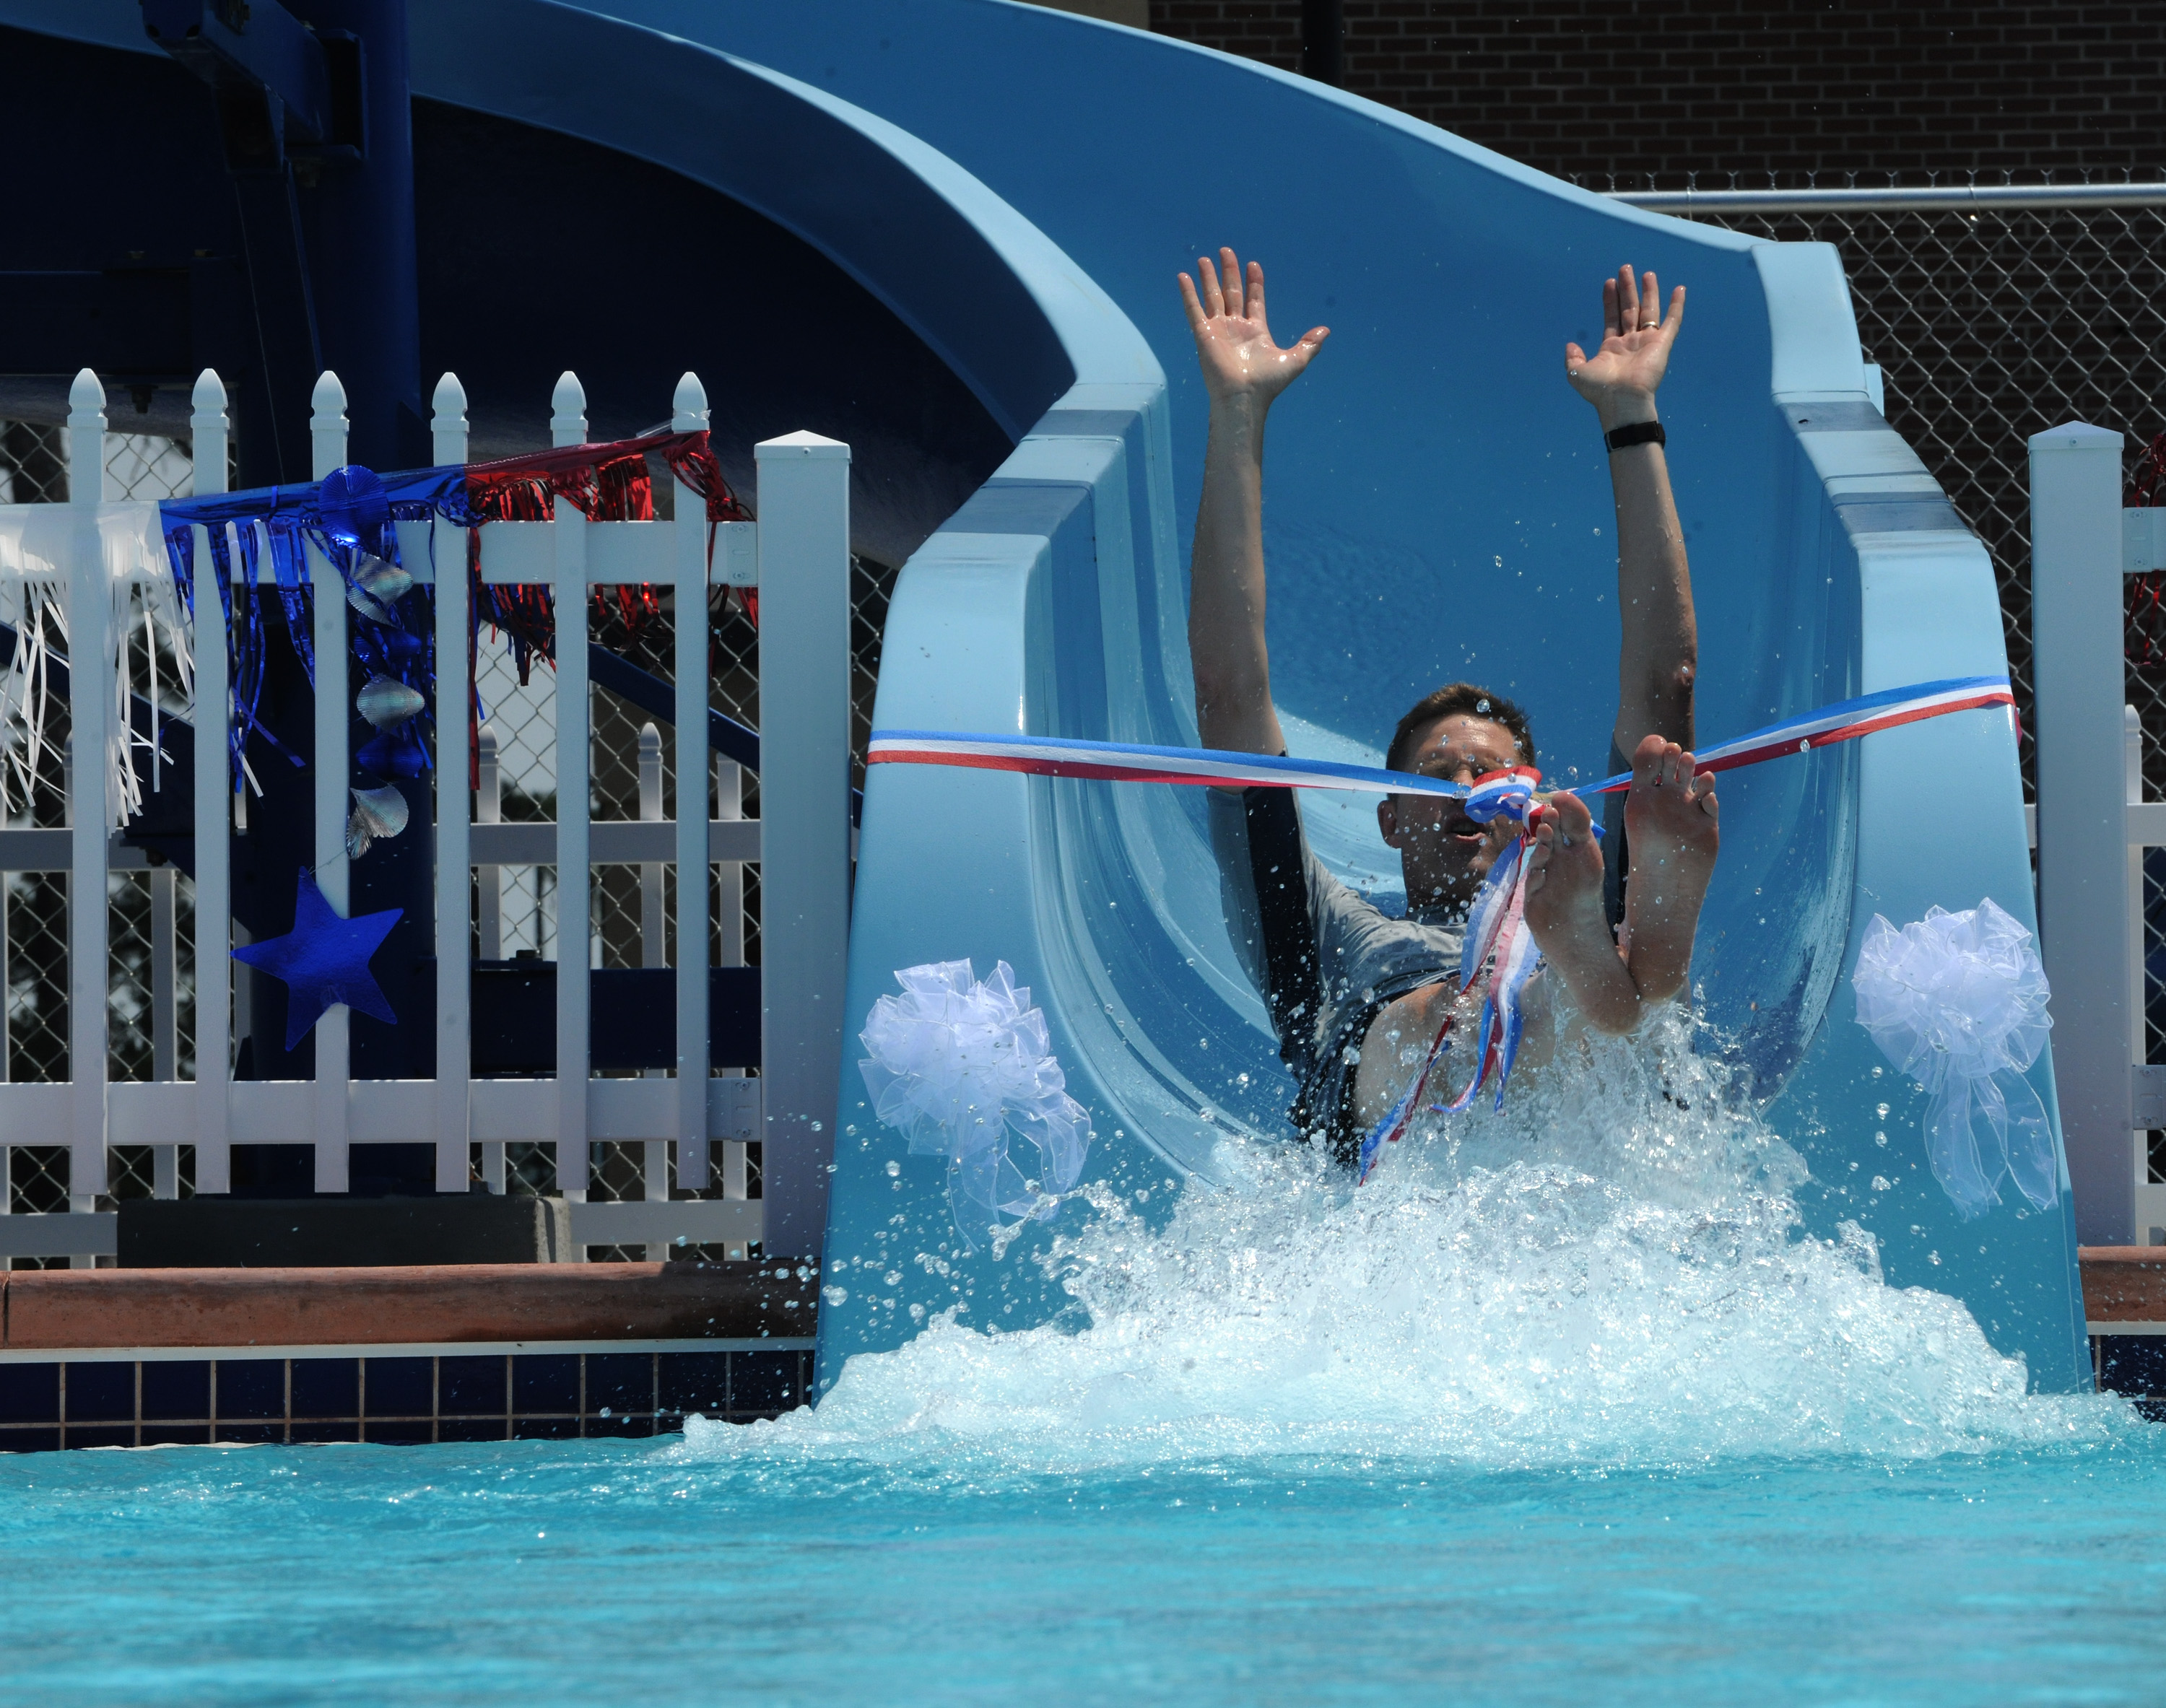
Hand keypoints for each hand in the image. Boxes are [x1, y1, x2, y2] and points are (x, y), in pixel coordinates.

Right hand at [1178, 248, 1328, 414]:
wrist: (1244, 396)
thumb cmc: (1268, 383)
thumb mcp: (1296, 360)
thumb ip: (1309, 343)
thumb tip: (1326, 330)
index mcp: (1256, 330)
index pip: (1254, 300)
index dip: (1254, 283)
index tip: (1253, 265)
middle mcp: (1236, 327)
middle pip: (1231, 293)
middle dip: (1229, 272)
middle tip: (1226, 252)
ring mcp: (1218, 330)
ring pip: (1212, 297)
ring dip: (1208, 277)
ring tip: (1205, 259)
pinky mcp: (1203, 334)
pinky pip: (1194, 309)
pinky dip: (1188, 293)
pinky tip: (1183, 277)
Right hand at [1521, 792, 1603, 921]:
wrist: (1578, 934)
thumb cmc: (1587, 892)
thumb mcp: (1587, 852)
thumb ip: (1578, 824)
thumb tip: (1563, 795)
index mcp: (1574, 849)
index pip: (1566, 823)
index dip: (1562, 811)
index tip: (1557, 799)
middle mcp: (1558, 860)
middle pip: (1549, 836)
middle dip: (1549, 824)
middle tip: (1549, 814)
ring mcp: (1544, 877)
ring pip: (1538, 856)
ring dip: (1541, 845)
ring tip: (1546, 836)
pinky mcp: (1533, 894)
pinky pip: (1532, 880)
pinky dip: (1538, 874)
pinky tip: (1543, 873)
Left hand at [1565, 265, 1683, 430]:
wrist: (1622, 400)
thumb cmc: (1600, 390)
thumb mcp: (1577, 374)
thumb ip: (1573, 358)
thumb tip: (1570, 345)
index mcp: (1612, 348)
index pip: (1612, 318)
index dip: (1611, 300)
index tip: (1609, 282)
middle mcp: (1630, 343)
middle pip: (1630, 309)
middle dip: (1627, 289)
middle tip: (1625, 268)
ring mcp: (1647, 342)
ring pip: (1649, 311)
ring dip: (1648, 292)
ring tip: (1646, 273)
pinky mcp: (1663, 344)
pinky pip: (1672, 321)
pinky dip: (1677, 305)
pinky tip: (1679, 289)